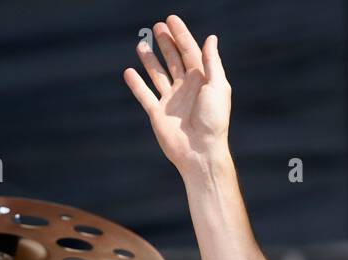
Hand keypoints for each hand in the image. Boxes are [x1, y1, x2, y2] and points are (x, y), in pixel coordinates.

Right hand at [123, 15, 231, 177]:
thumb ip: (212, 63)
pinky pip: (144, 95)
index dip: (181, 35)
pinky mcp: (158, 114)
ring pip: (158, 74)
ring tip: (141, 44)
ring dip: (150, 59)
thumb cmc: (213, 121)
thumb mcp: (218, 87)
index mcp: (202, 80)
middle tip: (158, 27)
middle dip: (166, 43)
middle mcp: (186, 88)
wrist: (201, 152)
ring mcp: (171, 101)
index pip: (190, 51)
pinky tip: (129, 72)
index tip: (171, 19)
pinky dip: (136, 84)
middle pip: (174, 60)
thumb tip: (210, 38)